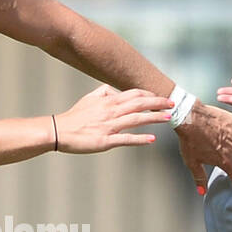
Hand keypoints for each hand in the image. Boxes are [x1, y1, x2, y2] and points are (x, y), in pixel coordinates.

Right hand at [55, 85, 172, 153]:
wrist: (59, 131)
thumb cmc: (74, 116)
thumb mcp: (89, 99)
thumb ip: (103, 93)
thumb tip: (115, 91)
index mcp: (108, 101)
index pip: (133, 94)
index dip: (149, 94)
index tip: (160, 97)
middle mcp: (111, 112)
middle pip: (139, 104)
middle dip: (158, 103)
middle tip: (172, 104)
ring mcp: (109, 126)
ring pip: (136, 119)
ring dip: (154, 118)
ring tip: (168, 118)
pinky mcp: (105, 141)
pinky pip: (125, 139)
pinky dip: (139, 139)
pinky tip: (151, 139)